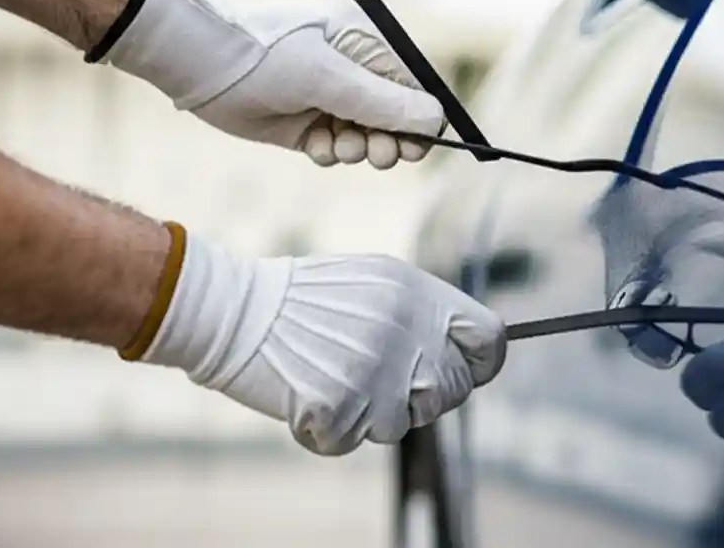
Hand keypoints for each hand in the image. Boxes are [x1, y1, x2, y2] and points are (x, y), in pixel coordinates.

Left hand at [103, 0, 443, 168]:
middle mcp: (354, 73)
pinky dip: (331, 154)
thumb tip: (435, 120)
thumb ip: (383, 103)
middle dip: (390, 140)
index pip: (414, 87)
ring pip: (368, 138)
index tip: (417, 147)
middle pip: (396, 118)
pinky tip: (315, 146)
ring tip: (338, 146)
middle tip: (379, 154)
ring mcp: (330, 99)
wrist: (198, 62)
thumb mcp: (329, 77)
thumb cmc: (265, 54)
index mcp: (368, 46)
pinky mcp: (307, 124)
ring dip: (359, 149)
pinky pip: (338, 149)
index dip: (421, 120)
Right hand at [144, 234, 505, 454]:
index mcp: (419, 295)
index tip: (464, 371)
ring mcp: (377, 372)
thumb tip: (466, 346)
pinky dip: (329, 431)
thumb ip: (423, 312)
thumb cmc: (304, 297)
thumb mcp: (376, 282)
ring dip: (371, 415)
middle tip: (378, 382)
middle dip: (420, 397)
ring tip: (334, 378)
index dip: (481, 363)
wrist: (234, 310)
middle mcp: (407, 332)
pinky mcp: (344, 406)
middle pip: (451, 391)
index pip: (489, 338)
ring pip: (403, 424)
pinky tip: (307, 396)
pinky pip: (353, 440)